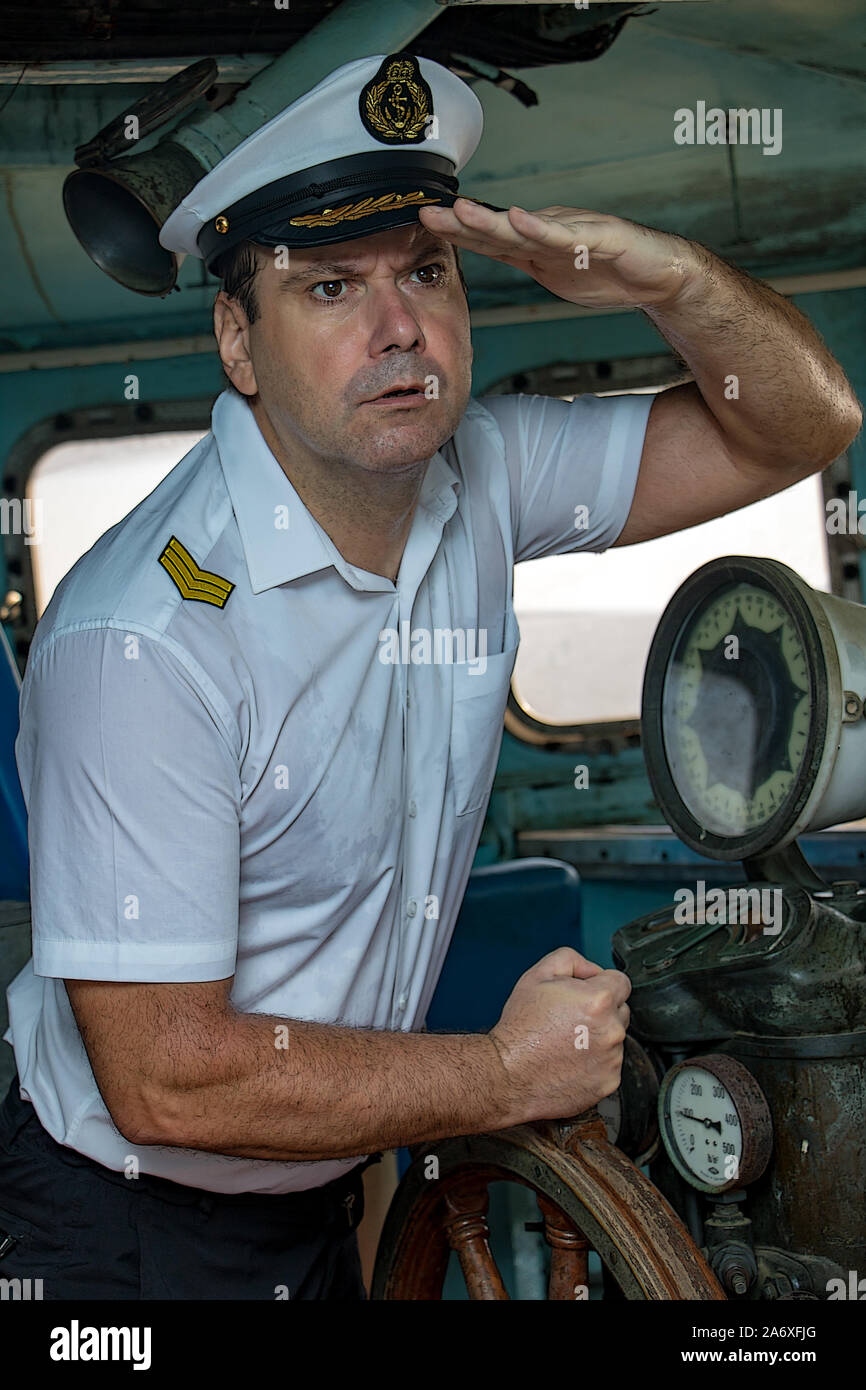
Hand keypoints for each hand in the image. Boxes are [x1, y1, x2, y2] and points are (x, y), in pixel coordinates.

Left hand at [420, 197, 702, 310]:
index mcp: (537, 242)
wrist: (658, 276)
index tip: (424, 223)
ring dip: (491, 220)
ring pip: (526, 227)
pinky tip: (519, 219)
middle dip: (461, 222)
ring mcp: (575, 231)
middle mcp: (551, 229)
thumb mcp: (553, 272)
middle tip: (427, 214)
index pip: (491, 238)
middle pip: (499, 228)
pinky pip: (567, 235)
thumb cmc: (609, 272)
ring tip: (461, 212)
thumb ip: (524, 261)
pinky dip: (542, 228)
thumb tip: (490, 255)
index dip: (457, 231)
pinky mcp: (601, 237)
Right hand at [489, 946, 630, 1125]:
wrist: (509, 1074)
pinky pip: (610, 1065)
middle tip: (570, 1019)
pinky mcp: (609, 1082)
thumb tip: (593, 971)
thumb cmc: (521, 1028)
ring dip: (599, 1038)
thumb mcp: (538, 975)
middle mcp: (612, 1030)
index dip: (601, 984)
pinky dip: (595, 1063)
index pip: (621, 982)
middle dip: (601, 1011)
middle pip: (620, 1011)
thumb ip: (572, 960)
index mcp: (599, 1000)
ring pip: (615, 1039)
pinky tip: (571, 1061)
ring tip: (567, 1043)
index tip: (586, 994)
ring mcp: (612, 1059)